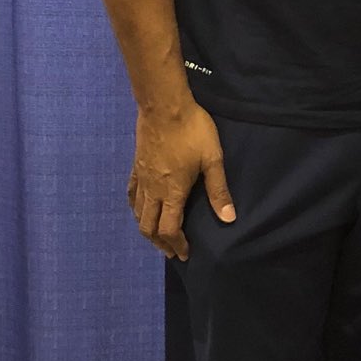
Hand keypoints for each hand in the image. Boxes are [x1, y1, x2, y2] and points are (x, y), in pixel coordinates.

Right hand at [127, 101, 234, 259]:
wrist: (164, 106)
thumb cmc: (193, 130)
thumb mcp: (213, 160)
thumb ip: (219, 191)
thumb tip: (229, 219)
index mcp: (172, 192)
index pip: (170, 229)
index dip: (177, 245)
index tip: (185, 254)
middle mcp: (153, 190)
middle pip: (149, 227)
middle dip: (160, 243)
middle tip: (172, 252)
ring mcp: (141, 178)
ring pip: (138, 213)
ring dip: (147, 229)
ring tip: (158, 236)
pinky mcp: (136, 166)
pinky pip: (131, 194)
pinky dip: (135, 209)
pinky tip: (141, 209)